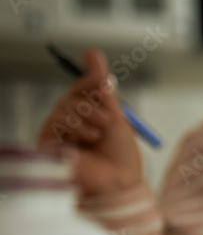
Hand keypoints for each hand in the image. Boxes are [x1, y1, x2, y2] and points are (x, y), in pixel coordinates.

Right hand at [37, 47, 142, 196]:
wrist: (118, 182)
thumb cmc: (122, 156)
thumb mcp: (117, 115)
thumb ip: (102, 87)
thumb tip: (92, 52)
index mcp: (89, 118)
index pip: (82, 89)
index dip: (91, 80)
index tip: (104, 79)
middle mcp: (72, 125)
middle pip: (70, 96)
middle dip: (91, 104)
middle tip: (106, 120)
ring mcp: (58, 135)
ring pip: (62, 107)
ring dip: (84, 116)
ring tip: (98, 134)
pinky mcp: (48, 146)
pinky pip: (54, 121)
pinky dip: (74, 127)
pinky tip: (86, 141)